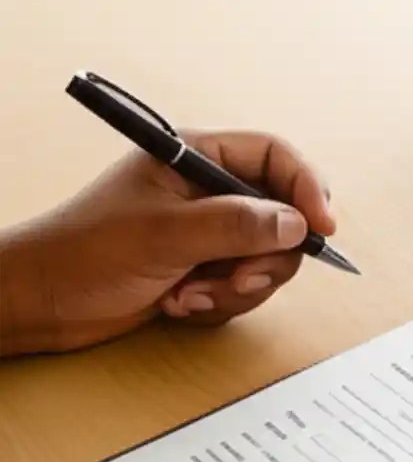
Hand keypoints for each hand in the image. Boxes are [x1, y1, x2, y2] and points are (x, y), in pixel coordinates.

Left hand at [0, 131, 335, 355]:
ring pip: (267, 258)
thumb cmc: (84, 253)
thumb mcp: (165, 235)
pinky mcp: (204, 267)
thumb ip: (236, 226)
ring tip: (189, 294)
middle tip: (237, 279)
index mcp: (195, 157)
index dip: (306, 189)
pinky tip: (178, 302)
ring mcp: (208, 231)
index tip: (322, 227)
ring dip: (238, 286)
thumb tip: (296, 225)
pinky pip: (245, 286)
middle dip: (266, 257)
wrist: (40, 303)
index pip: (275, 158)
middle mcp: (208, 191)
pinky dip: (220, 301)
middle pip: (282, 215)